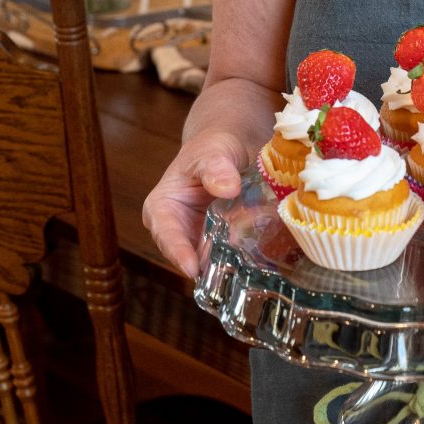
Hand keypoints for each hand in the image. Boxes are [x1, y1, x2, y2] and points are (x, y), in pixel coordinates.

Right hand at [142, 128, 249, 278]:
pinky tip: (260, 260)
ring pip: (211, 259)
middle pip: (188, 254)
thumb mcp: (213, 151)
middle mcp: (178, 228)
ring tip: (246, 271)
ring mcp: (201, 237)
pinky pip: (230, 255)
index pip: (165, 233)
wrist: (232, 145)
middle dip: (207, 266)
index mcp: (163, 207)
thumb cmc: (213, 146)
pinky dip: (243, 258)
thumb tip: (227, 187)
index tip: (191, 268)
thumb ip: (216, 167)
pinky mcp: (222, 241)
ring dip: (227, 265)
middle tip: (226, 278)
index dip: (177, 252)